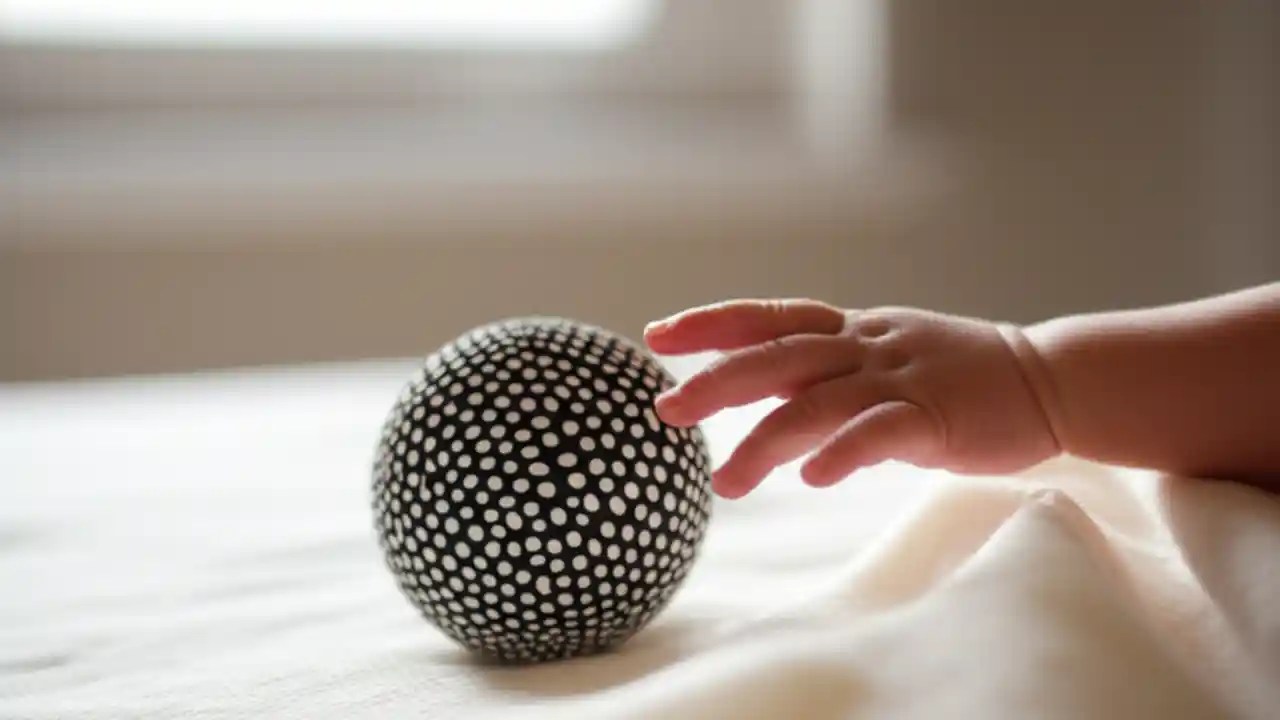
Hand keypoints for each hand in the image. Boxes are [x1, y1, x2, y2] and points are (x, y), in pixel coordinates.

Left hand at [644, 299, 1058, 497]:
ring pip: (820, 403)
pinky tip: (814, 478)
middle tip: (667, 410)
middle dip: (718, 381)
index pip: (771, 318)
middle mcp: (868, 347)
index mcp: (853, 331)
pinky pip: (882, 433)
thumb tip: (750, 388)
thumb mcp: (880, 360)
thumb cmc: (955, 377)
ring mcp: (903, 379)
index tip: (657, 336)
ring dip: (766, 442)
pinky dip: (844, 453)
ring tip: (726, 484)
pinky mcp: (938, 417)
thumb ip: (820, 372)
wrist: (1050, 379)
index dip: (713, 323)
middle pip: (781, 357)